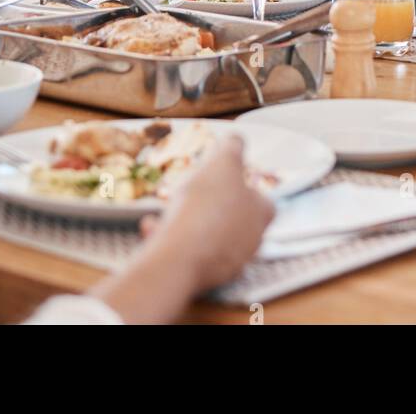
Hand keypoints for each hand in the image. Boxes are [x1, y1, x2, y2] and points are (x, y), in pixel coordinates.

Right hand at [139, 136, 273, 293]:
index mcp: (260, 215)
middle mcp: (249, 242)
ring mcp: (225, 262)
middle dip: (211, 205)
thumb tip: (237, 139)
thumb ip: (233, 147)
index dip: (246, 187)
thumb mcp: (223, 162)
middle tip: (192, 192)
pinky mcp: (199, 276)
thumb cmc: (207, 209)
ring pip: (205, 235)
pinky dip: (168, 238)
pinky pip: (183, 251)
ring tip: (168, 209)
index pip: (263, 200)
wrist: (179, 256)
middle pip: (233, 219)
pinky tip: (152, 227)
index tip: (227, 178)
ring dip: (186, 220)